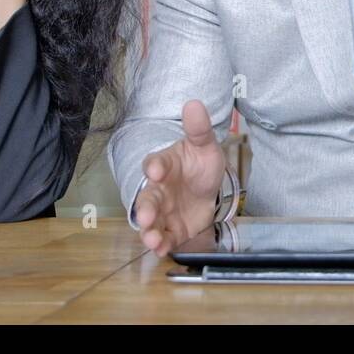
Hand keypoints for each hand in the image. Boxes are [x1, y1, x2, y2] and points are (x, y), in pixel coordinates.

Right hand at [133, 100, 225, 255]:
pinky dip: (162, 245)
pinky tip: (161, 250)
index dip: (155, 167)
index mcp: (165, 165)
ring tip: (152, 240)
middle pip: (148, 199)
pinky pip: (165, 238)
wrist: (207, 187)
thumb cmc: (199, 163)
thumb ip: (199, 129)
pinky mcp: (173, 229)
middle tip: (146, 216)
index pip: (155, 163)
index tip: (156, 171)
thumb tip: (194, 103)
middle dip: (146, 208)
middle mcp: (159, 189)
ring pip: (151, 222)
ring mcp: (164, 212)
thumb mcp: (205, 145)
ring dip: (149, 232)